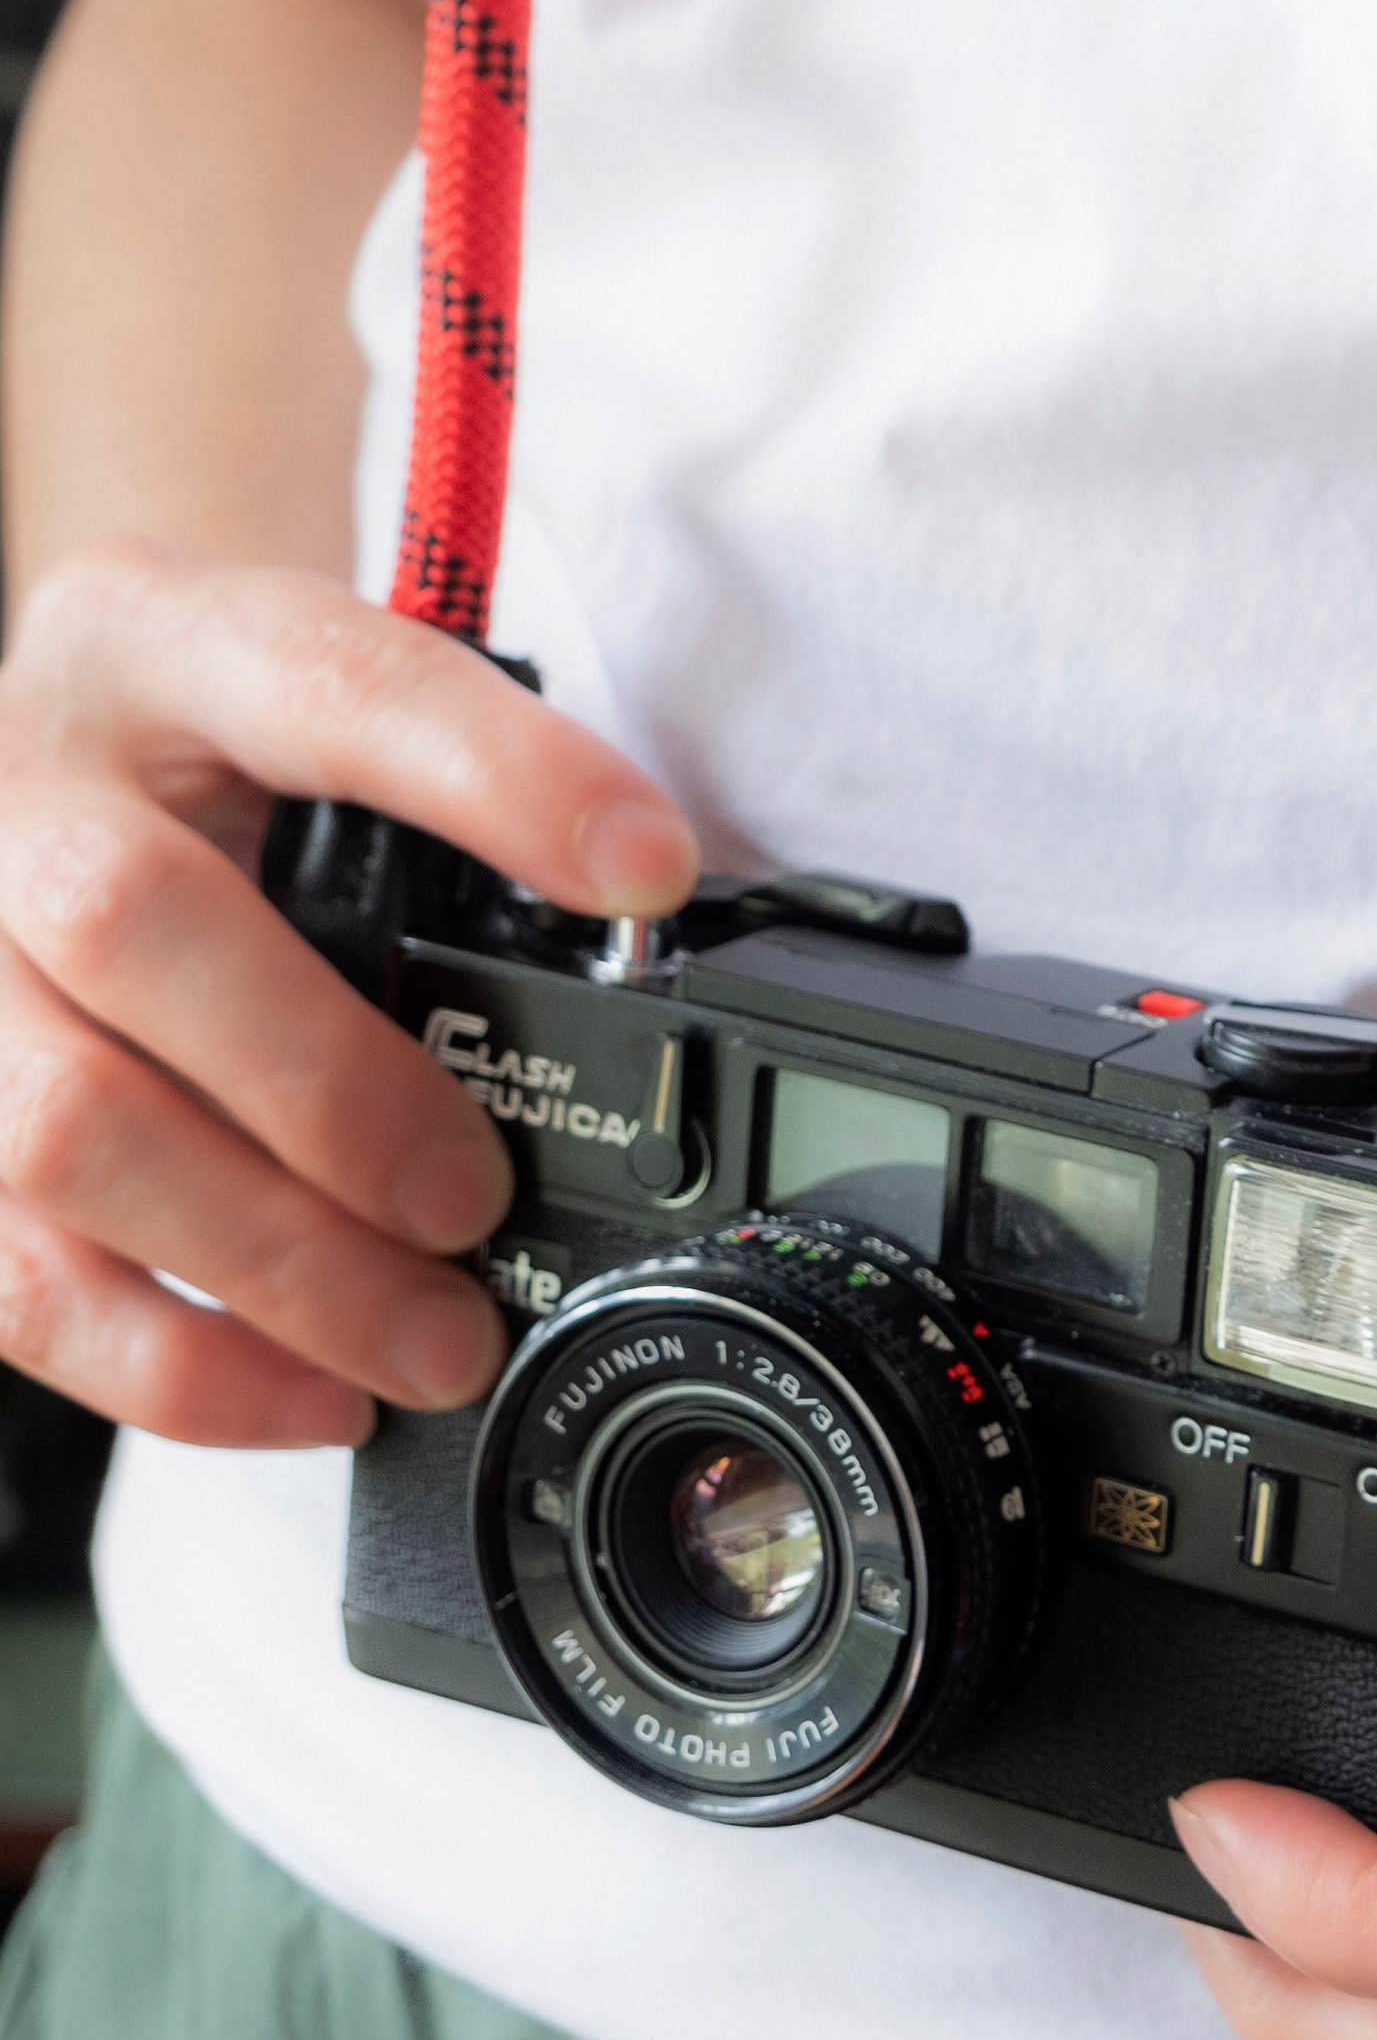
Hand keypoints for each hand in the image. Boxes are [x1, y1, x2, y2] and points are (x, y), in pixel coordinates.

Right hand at [0, 539, 695, 1445]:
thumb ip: (457, 812)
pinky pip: (14, 1274)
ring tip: (429, 1338)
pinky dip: (176, 1364)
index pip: (332, 677)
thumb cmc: (226, 764)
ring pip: (61, 1127)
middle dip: (334, 1094)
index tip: (650, 869)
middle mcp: (16, 791)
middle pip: (130, 925)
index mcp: (161, 646)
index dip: (497, 771)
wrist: (69, 762)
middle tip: (476, 1202)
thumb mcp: (329, 721)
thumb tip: (643, 945)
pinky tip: (310, 1392)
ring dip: (272, 1262)